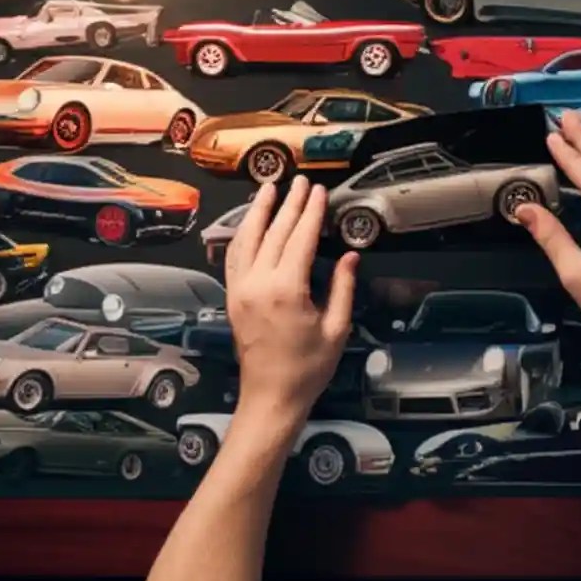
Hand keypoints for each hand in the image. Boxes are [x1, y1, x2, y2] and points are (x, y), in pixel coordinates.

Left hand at [224, 176, 359, 422]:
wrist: (271, 397)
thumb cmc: (307, 369)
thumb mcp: (336, 329)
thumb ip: (342, 288)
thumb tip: (348, 257)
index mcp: (285, 290)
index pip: (300, 238)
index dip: (310, 212)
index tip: (318, 192)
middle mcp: (257, 283)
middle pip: (274, 232)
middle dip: (289, 204)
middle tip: (300, 182)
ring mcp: (240, 289)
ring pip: (247, 239)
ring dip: (259, 211)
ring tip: (268, 188)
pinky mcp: (232, 297)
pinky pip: (234, 257)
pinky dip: (243, 234)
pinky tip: (250, 223)